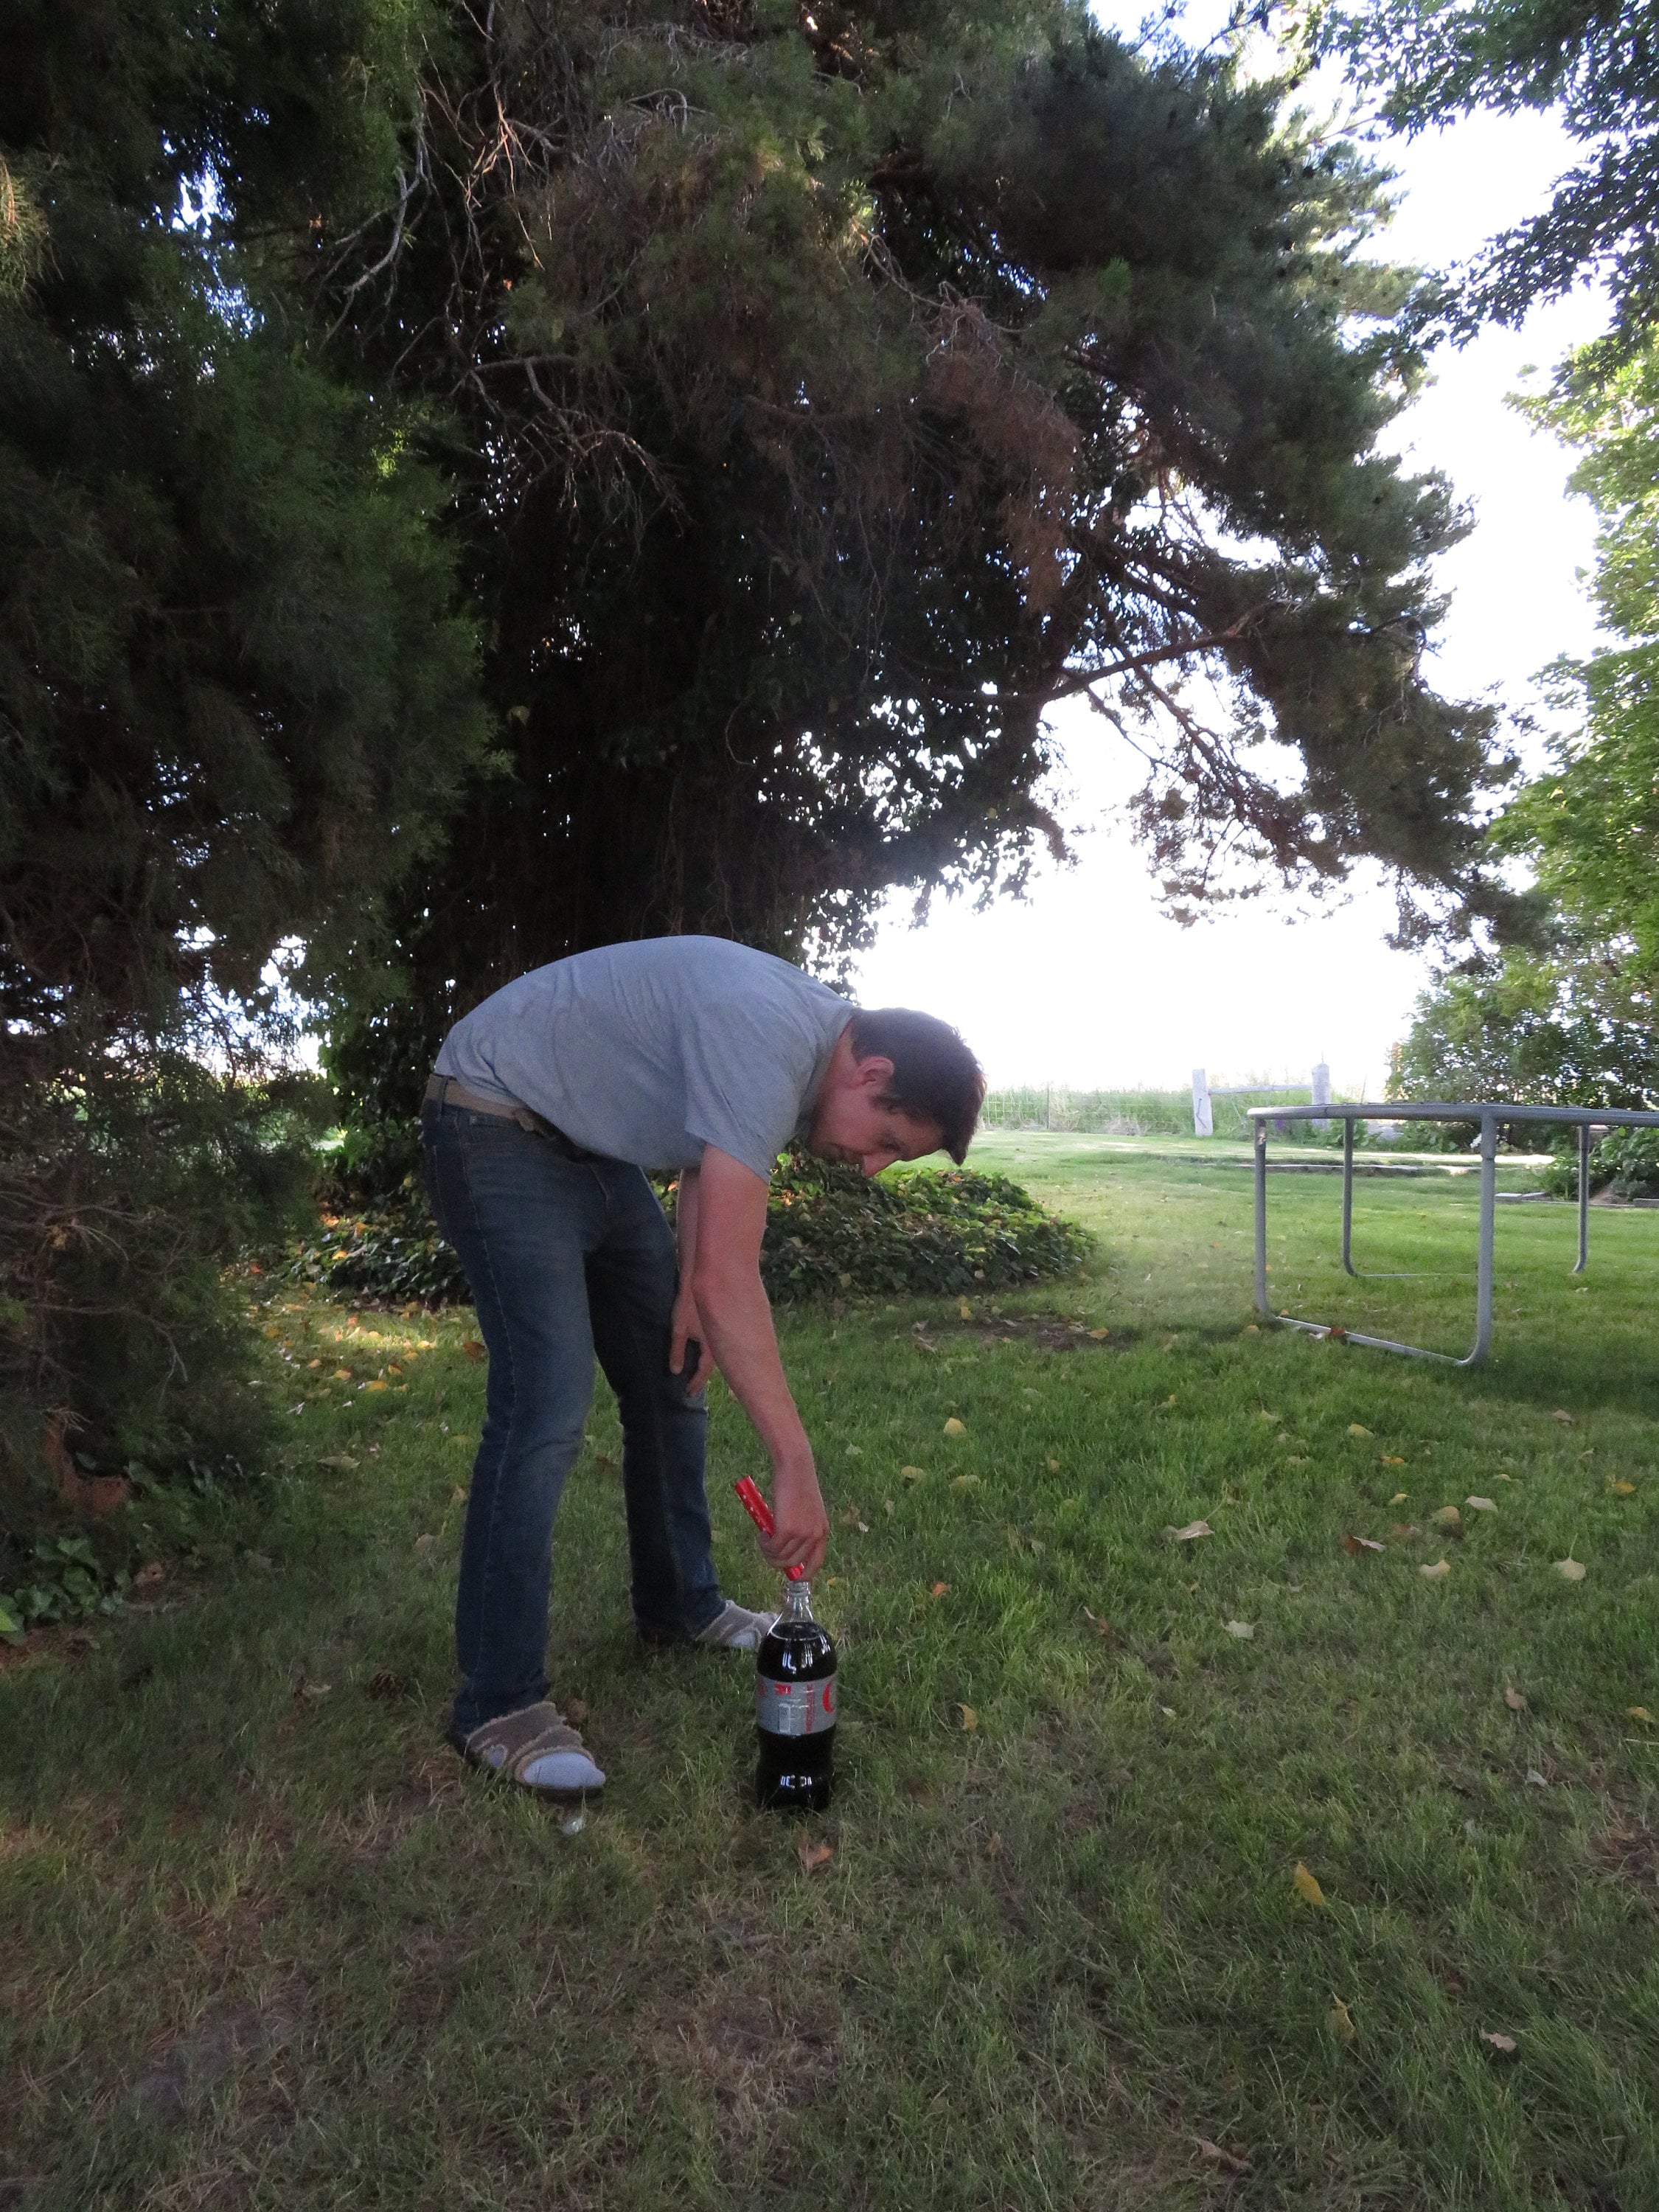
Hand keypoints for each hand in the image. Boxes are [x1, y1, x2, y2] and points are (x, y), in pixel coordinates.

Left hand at [669, 1285, 714, 1393]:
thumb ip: (677, 1351)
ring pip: (712, 1354)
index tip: (687, 1393)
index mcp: (710, 1345)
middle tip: (693, 1387)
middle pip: (711, 1364)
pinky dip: (704, 1352)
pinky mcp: (712, 1323)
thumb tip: (676, 1371)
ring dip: (703, 1365)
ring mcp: (716, 1332)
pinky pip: (711, 1344)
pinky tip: (698, 1351)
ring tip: (694, 1373)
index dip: (695, 1383)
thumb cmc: (687, 1304)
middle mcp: (717, 1341)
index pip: (703, 1371)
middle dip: (701, 1377)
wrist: (698, 1279)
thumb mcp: (679, 1329)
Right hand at [764, 1459, 828, 1577]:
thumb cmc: (797, 1485)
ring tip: (763, 1537)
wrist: (795, 1468)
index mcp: (822, 1531)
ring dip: (768, 1551)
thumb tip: (784, 1550)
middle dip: (777, 1561)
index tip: (792, 1576)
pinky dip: (764, 1544)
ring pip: (780, 1558)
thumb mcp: (806, 1511)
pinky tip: (762, 1533)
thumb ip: (801, 1529)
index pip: (816, 1563)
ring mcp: (802, 1534)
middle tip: (767, 1549)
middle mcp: (815, 1535)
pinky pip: (772, 1548)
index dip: (804, 1574)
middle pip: (793, 1564)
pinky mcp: (787, 1530)